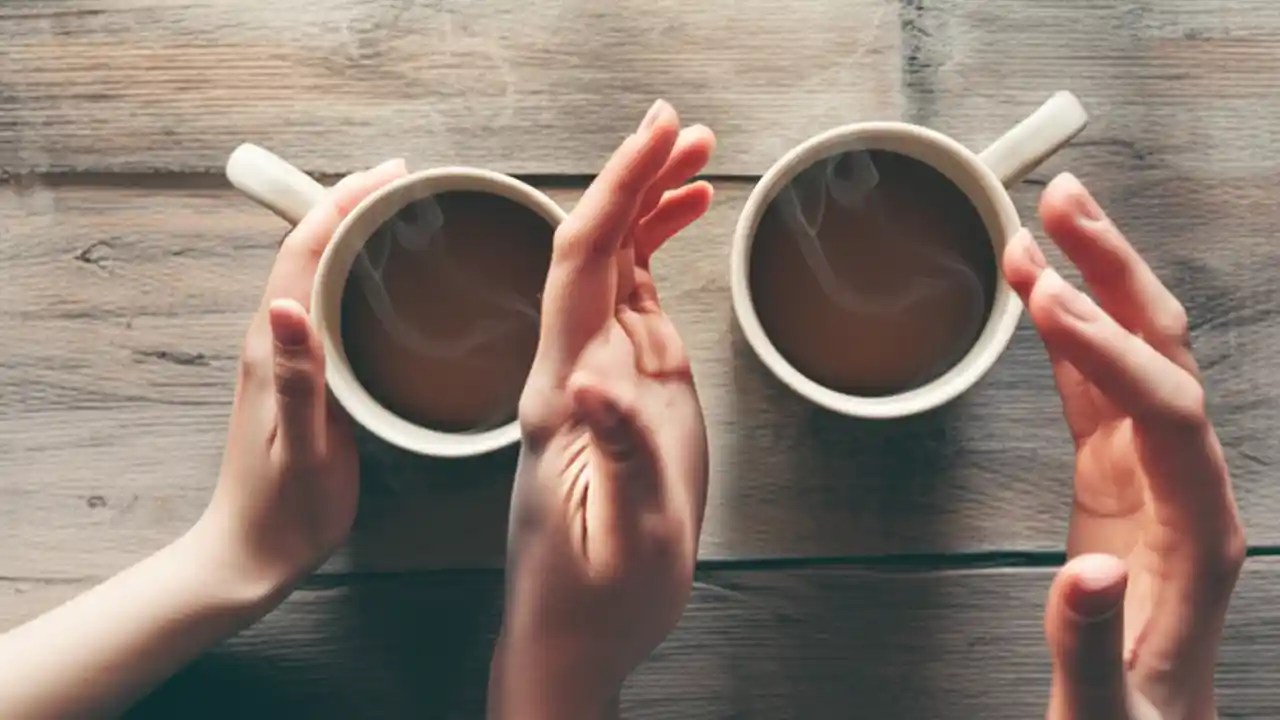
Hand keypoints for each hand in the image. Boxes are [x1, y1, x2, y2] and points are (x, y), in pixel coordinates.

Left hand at [195, 158, 407, 595]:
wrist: (251, 553)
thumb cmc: (285, 509)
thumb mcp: (302, 448)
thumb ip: (298, 379)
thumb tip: (288, 303)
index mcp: (276, 348)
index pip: (305, 252)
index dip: (342, 204)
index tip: (389, 175)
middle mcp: (275, 340)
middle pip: (309, 249)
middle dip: (351, 203)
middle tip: (405, 182)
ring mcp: (285, 356)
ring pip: (317, 271)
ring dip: (352, 232)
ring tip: (399, 213)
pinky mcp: (299, 374)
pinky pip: (326, 301)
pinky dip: (354, 271)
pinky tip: (382, 281)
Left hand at [488, 100, 714, 719]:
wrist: (571, 635)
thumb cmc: (599, 599)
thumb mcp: (628, 540)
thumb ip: (621, 458)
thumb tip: (603, 380)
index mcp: (563, 397)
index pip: (579, 266)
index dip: (615, 192)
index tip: (653, 137)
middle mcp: (568, 375)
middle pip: (591, 249)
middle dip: (634, 179)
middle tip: (687, 131)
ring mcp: (589, 383)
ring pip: (609, 272)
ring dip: (645, 209)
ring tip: (695, 164)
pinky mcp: (608, 397)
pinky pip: (625, 309)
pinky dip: (651, 258)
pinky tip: (673, 232)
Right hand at [1002, 173, 1244, 718]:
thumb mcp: (1102, 709)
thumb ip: (1089, 640)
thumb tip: (1083, 572)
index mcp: (1200, 536)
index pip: (1168, 413)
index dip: (1109, 352)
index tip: (1049, 303)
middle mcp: (1186, 486)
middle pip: (1162, 354)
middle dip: (1115, 273)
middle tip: (1065, 204)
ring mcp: (1149, 476)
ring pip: (1127, 355)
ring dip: (1088, 284)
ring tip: (1043, 223)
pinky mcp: (1113, 477)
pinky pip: (1089, 388)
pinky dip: (1061, 336)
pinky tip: (1033, 295)